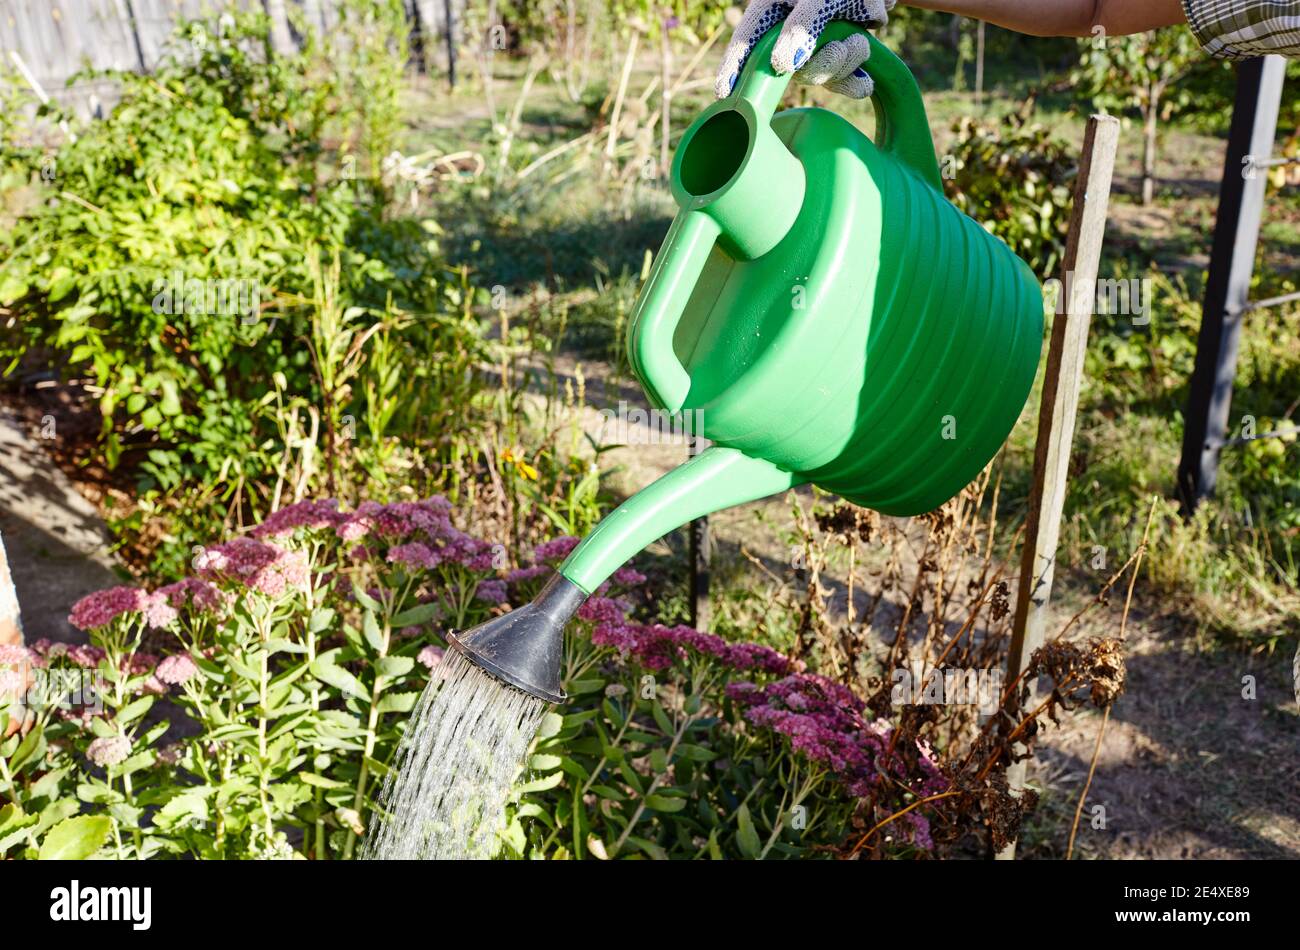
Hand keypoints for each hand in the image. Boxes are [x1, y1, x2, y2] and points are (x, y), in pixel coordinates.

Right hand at [714, 0, 895, 99]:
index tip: (724, 95)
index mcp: (773, 11)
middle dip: (821, 64)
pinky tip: (864, 81)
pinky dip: (854, 84)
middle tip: (842, 48)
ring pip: (818, 75)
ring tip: (859, 41)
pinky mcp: (836, 59)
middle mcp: (789, 33)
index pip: (746, 42)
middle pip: (791, 69)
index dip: (733, 69)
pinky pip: (839, 84)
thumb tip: (781, 66)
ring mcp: (813, 48)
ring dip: (844, 63)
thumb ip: (801, 26)